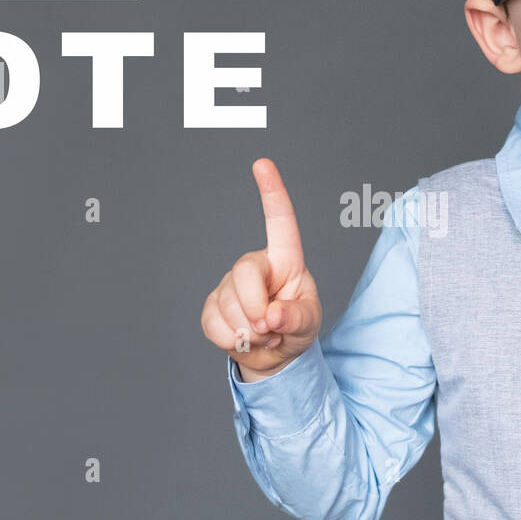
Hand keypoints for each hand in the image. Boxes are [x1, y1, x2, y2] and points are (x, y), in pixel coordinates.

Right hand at [200, 158, 322, 379]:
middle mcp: (255, 266)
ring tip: (263, 335)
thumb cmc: (295, 327)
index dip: (272, 193)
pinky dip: (231, 340)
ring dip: (249, 332)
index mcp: (285, 261)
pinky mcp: (212, 306)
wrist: (273, 355)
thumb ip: (296, 318)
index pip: (280, 222)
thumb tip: (272, 315)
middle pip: (244, 273)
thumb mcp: (309, 324)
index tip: (262, 164)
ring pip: (228, 304)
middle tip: (271, 330)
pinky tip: (244, 339)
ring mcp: (230, 284)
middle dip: (256, 308)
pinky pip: (213, 324)